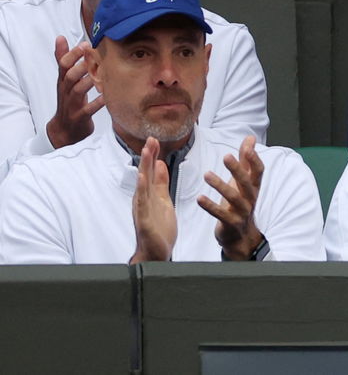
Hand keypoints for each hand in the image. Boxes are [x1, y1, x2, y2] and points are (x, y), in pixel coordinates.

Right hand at [46, 36, 103, 148]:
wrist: (64, 130)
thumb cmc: (68, 100)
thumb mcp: (64, 80)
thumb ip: (63, 59)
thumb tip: (60, 37)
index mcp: (63, 81)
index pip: (63, 65)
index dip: (72, 54)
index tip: (85, 44)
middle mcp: (66, 91)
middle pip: (69, 76)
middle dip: (80, 65)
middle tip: (94, 55)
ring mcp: (71, 105)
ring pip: (78, 91)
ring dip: (89, 81)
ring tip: (102, 72)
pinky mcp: (79, 117)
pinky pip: (89, 109)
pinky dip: (98, 102)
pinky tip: (107, 96)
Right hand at [130, 137, 176, 262]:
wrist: (156, 252)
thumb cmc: (159, 227)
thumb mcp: (163, 200)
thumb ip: (160, 183)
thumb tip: (159, 163)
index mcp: (149, 194)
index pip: (150, 171)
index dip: (152, 156)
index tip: (155, 139)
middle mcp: (143, 200)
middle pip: (144, 174)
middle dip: (148, 157)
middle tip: (150, 139)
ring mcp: (142, 210)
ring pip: (142, 186)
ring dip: (143, 169)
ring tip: (146, 153)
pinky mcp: (144, 220)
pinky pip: (142, 204)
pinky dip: (141, 191)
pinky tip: (142, 180)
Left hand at [198, 135, 264, 259]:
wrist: (240, 235)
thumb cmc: (240, 203)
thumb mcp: (243, 181)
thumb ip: (245, 160)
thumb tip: (250, 138)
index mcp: (253, 187)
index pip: (259, 171)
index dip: (254, 159)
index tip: (247, 147)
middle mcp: (250, 198)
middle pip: (246, 182)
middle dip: (237, 169)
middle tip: (226, 156)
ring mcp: (242, 212)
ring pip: (234, 198)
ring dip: (220, 185)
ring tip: (207, 175)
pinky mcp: (231, 223)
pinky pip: (221, 214)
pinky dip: (210, 206)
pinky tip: (200, 198)